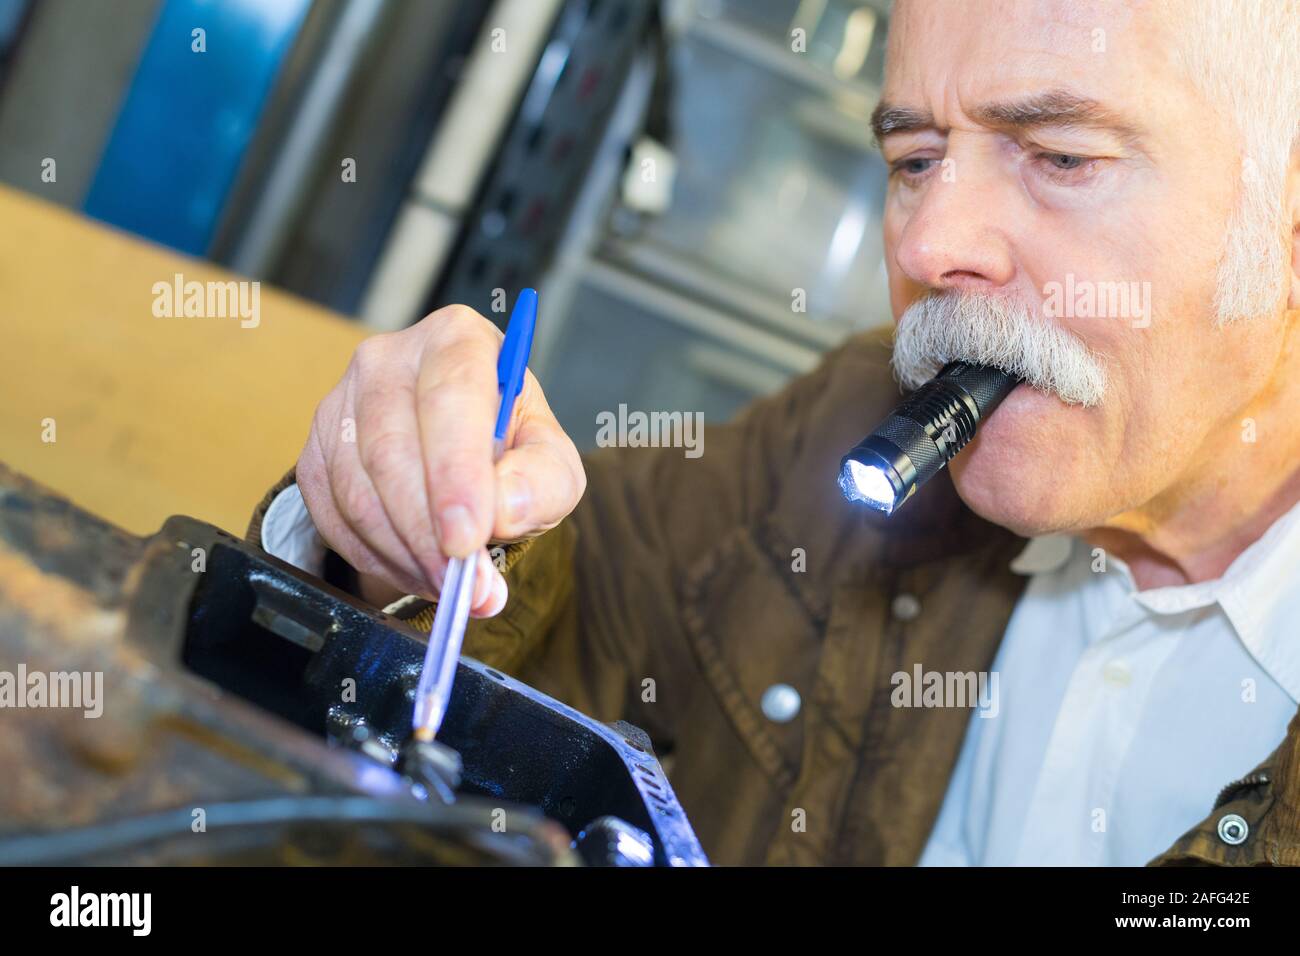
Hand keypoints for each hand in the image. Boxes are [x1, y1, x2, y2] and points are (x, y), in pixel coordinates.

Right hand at [295, 304, 585, 615]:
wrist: (461, 456)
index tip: (467, 537)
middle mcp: (390, 359)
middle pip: (392, 450)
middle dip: (428, 532)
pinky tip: (414, 569)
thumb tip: (504, 510)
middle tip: (462, 583)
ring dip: (404, 552)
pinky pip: (332, 514)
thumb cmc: (508, 449)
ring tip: (448, 583)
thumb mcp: (549, 463)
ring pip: (357, 490)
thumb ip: (543, 483)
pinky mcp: (315, 449)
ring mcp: (342, 401)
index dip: (455, 472)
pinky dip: (375, 556)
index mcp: (458, 341)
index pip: (451, 396)